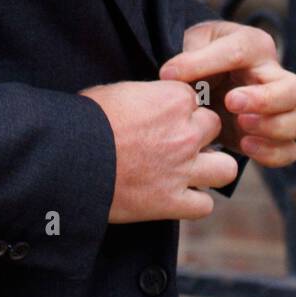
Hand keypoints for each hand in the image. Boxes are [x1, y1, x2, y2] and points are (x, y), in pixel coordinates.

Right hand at [79, 79, 239, 222]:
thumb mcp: (119, 92)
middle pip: (214, 128)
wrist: (69, 159)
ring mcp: (182, 169)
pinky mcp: (172, 202)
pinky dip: (194, 202)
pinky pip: (204, 205)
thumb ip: (148, 95)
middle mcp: (185, 133)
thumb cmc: (86, 120)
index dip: (180, 108)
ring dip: (211, 167)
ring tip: (192, 169)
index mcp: (173, 99)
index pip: (194, 99)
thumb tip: (154, 101)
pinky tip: (179, 196)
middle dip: (198, 133)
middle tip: (177, 141)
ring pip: (226, 167)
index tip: (164, 117)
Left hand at [157, 20, 295, 167]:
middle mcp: (273, 75)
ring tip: (242, 130)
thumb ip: (187, 57)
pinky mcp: (271, 136)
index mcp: (252, 45)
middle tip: (231, 104)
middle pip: (294, 88)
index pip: (243, 50)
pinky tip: (245, 147)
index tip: (183, 76)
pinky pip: (290, 150)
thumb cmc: (200, 53)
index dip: (214, 63)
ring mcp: (277, 108)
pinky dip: (273, 153)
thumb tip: (170, 76)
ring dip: (276, 128)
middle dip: (266, 100)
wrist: (204, 75)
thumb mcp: (192, 43)